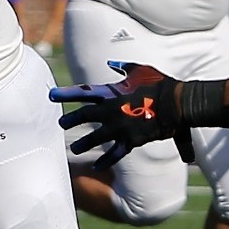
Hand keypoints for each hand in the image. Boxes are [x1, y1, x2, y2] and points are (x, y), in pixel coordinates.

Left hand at [49, 61, 194, 169]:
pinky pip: (115, 154)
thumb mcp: (140, 70)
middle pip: (85, 116)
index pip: (83, 92)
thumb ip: (123, 67)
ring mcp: (121, 127)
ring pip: (96, 138)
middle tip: (61, 123)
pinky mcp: (132, 140)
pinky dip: (106, 160)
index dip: (66, 94)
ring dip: (83, 143)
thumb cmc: (160, 84)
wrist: (177, 104)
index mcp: (112, 93)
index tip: (51, 95)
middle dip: (71, 120)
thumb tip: (111, 63)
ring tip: (74, 149)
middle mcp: (112, 110)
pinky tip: (96, 166)